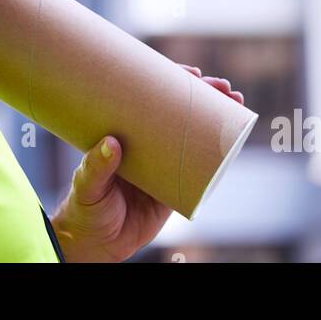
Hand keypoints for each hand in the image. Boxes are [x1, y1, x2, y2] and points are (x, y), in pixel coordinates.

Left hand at [50, 64, 243, 261]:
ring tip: (236, 103)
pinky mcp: (176, 186)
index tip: (192, 74)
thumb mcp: (87, 185)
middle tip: (223, 87)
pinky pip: (201, 166)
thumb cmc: (84, 209)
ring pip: (194, 133)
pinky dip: (218, 154)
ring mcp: (163, 163)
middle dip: (204, 94)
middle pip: (179, 109)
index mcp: (123, 131)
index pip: (149, 96)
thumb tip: (112, 143)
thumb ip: (96, 167)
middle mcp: (145, 142)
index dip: (172, 80)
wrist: (96, 245)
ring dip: (217, 116)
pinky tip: (234, 141)